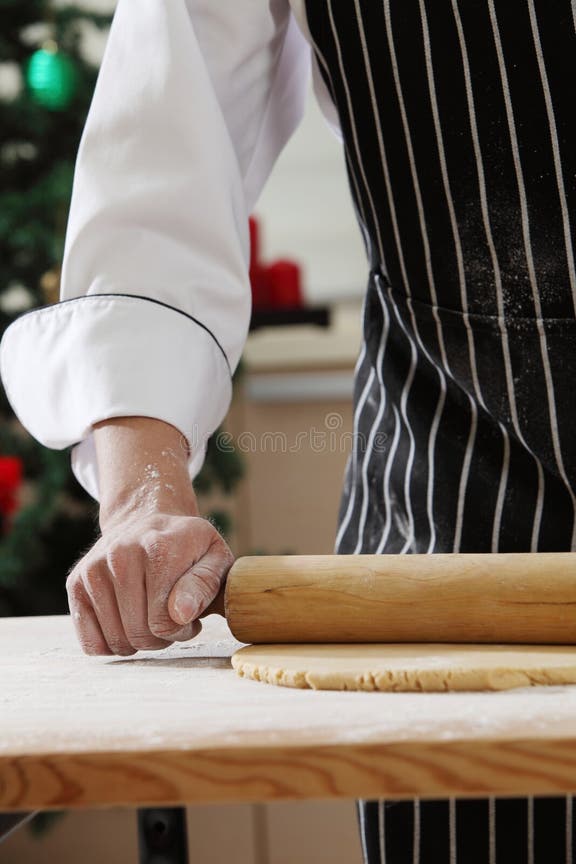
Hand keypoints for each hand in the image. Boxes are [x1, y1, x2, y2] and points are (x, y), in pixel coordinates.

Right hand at [66, 509, 233, 655]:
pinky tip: (126, 624)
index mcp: (158, 548)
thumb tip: (180, 613)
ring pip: (116, 642)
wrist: (146, 519)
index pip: (165, 622)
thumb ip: (205, 584)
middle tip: (170, 617)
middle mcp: (120, 555)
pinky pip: (91, 642)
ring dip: (138, 641)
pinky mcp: (76, 583)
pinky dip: (111, 644)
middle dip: (161, 637)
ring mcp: (94, 569)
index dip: (183, 629)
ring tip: (151, 617)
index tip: (189, 614)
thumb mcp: (215, 557)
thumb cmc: (187, 547)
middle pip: (139, 635)